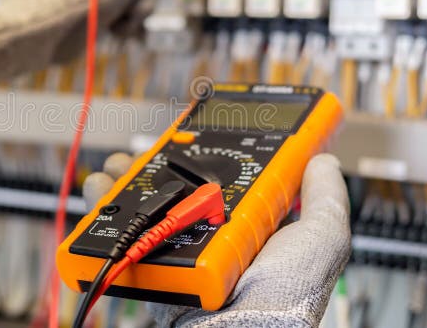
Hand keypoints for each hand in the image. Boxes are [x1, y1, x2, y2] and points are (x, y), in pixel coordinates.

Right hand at [82, 153, 350, 327]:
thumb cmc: (286, 293)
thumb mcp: (321, 237)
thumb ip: (325, 197)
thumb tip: (324, 161)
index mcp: (245, 226)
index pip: (222, 180)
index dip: (207, 154)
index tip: (195, 134)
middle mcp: (209, 237)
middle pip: (175, 189)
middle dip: (155, 162)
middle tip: (149, 146)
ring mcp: (178, 251)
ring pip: (142, 207)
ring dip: (124, 180)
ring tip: (118, 164)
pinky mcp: (152, 266)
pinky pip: (121, 234)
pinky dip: (103, 211)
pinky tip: (101, 189)